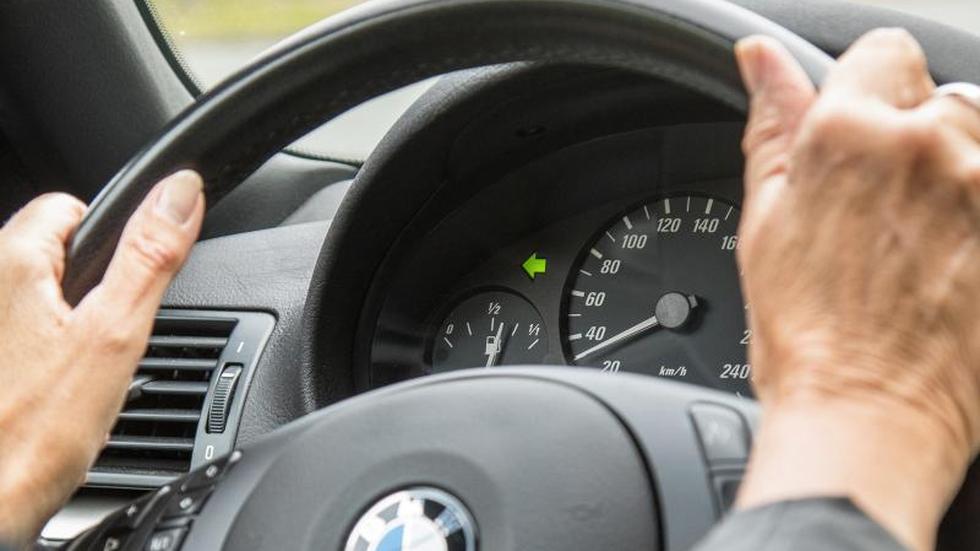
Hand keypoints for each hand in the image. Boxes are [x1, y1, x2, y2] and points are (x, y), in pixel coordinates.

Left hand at [0, 171, 203, 547]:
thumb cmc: (29, 435)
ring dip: (65, 331)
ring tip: (70, 380)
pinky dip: (40, 360)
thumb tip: (181, 191)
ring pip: (41, 303)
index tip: (120, 293)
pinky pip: (22, 338)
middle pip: (57, 259)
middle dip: (90, 296)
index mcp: (9, 260)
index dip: (113, 247)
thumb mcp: (114, 336)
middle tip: (98, 348)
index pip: (72, 208)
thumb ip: (150, 256)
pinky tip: (46, 397)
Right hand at [734, 30, 979, 550]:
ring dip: (954, 175)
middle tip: (880, 213)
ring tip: (919, 245)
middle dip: (911, 138)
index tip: (859, 142)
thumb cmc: (808, 337)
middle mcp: (931, 146)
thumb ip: (771, 126)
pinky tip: (948, 265)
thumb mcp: (765, 221)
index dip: (863, 96)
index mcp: (850, 134)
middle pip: (939, 94)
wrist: (870, 421)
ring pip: (978, 141)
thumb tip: (760, 60)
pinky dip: (973, 214)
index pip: (880, 52)